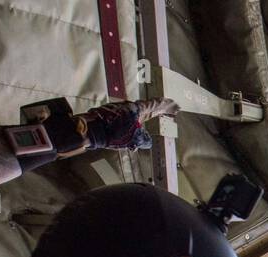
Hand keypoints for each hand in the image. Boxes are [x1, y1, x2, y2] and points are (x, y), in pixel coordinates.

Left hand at [52, 98, 178, 155]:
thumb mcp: (134, 139)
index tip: (176, 105)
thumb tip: (147, 140)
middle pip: (149, 107)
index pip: (156, 105)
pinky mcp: (113, 115)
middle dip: (161, 109)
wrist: (91, 130)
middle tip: (171, 110)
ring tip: (156, 120)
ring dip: (148, 118)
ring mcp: (120, 110)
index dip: (167, 106)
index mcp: (137, 109)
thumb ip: (144, 140)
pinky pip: (129, 119)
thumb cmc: (114, 133)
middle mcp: (130, 107)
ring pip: (138, 114)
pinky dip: (137, 123)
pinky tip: (136, 131)